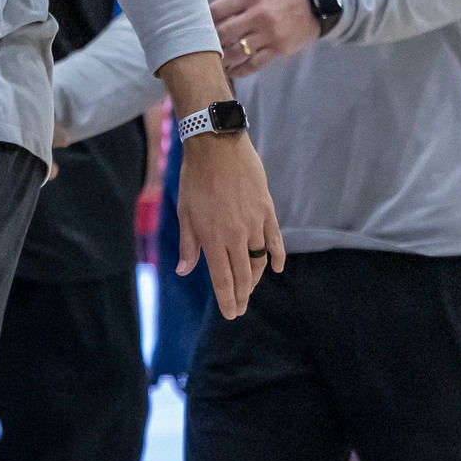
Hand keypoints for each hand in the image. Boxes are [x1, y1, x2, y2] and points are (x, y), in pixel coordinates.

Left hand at [176, 131, 285, 320]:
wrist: (217, 147)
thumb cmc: (195, 179)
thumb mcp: (184, 212)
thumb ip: (188, 245)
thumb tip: (186, 271)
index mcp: (212, 237)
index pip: (223, 279)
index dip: (227, 299)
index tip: (231, 313)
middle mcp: (236, 235)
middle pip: (242, 275)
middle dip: (242, 296)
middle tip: (240, 309)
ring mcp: (255, 223)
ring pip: (259, 260)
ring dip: (255, 278)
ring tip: (250, 290)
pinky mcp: (267, 210)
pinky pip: (274, 240)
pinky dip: (277, 256)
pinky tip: (276, 268)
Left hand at [202, 0, 321, 77]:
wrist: (315, 5)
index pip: (217, 10)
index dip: (203, 19)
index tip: (196, 24)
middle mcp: (259, 15)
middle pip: (223, 33)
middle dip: (209, 40)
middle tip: (200, 46)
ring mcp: (269, 34)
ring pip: (236, 51)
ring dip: (222, 58)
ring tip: (213, 60)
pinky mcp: (278, 49)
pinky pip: (254, 64)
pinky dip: (239, 70)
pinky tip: (231, 70)